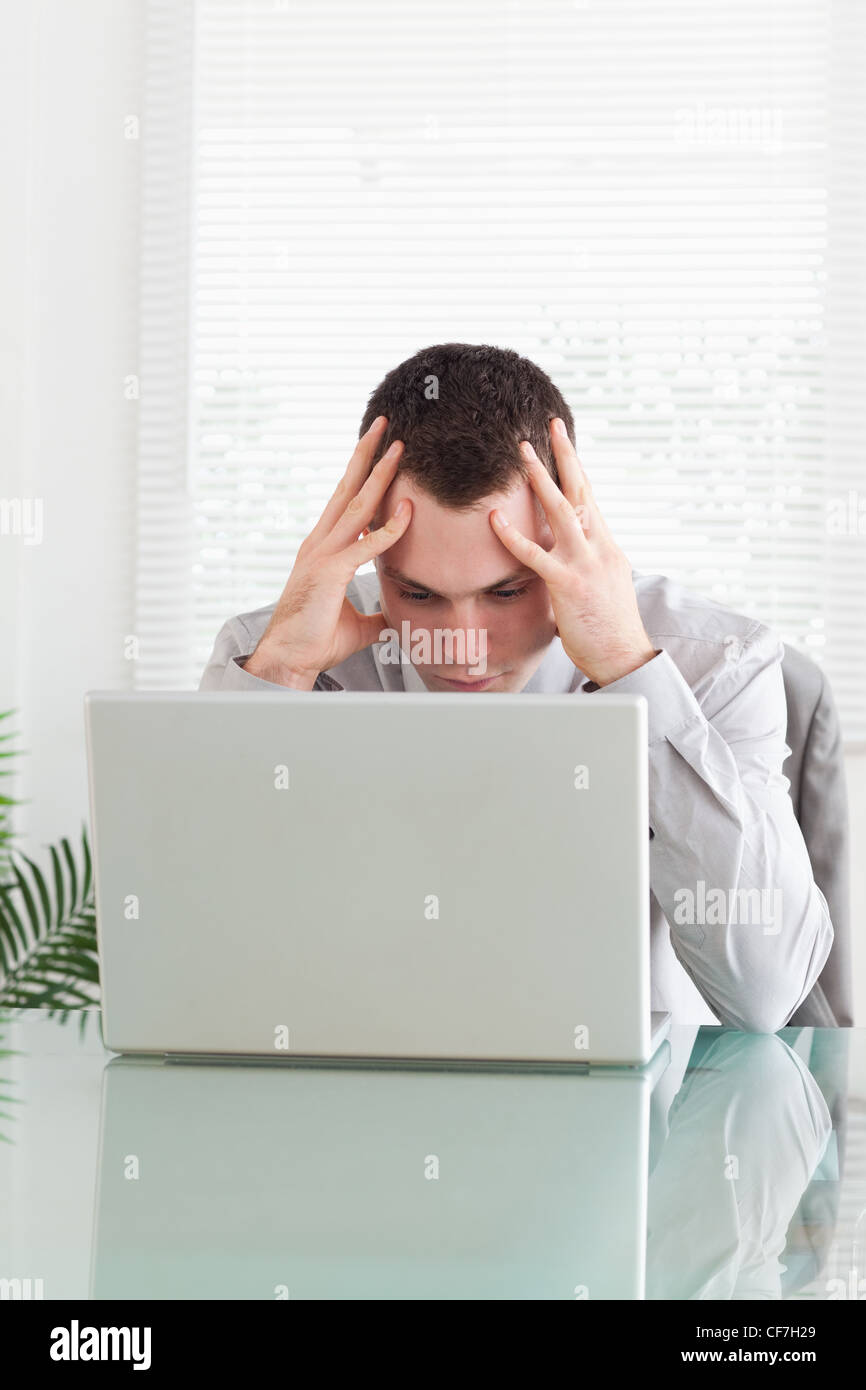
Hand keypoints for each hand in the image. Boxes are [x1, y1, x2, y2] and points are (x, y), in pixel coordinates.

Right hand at [244, 417, 411, 688]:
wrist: (288, 660)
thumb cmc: (315, 641)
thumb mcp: (357, 624)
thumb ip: (376, 613)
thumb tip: (393, 617)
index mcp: (322, 549)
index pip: (345, 501)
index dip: (362, 473)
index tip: (378, 449)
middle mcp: (320, 543)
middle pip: (347, 488)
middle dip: (366, 455)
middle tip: (383, 425)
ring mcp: (323, 554)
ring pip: (356, 505)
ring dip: (379, 474)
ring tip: (397, 446)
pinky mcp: (330, 572)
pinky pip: (366, 544)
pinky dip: (389, 528)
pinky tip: (407, 510)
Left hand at [489, 419, 656, 686]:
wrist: (625, 657)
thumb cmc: (610, 628)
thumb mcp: (605, 585)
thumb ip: (589, 562)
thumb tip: (576, 549)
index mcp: (606, 545)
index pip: (588, 497)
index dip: (575, 468)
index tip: (563, 440)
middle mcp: (599, 546)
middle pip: (580, 490)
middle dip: (564, 455)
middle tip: (550, 424)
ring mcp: (585, 563)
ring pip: (561, 510)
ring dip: (540, 478)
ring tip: (522, 451)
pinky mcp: (568, 585)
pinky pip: (535, 555)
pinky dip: (513, 535)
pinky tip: (494, 518)